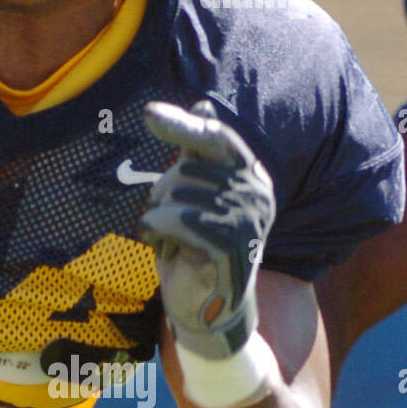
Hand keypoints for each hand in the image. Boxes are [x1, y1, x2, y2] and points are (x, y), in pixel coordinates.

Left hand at [139, 100, 275, 358]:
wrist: (202, 303)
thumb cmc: (193, 243)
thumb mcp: (195, 193)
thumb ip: (199, 153)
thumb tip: (202, 104)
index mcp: (251, 176)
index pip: (217, 139)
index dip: (184, 126)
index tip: (149, 113)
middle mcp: (256, 194)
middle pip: (186, 169)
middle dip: (164, 193)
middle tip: (171, 221)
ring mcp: (247, 220)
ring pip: (175, 194)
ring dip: (160, 217)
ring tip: (174, 238)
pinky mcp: (230, 246)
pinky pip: (175, 219)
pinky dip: (158, 232)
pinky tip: (169, 249)